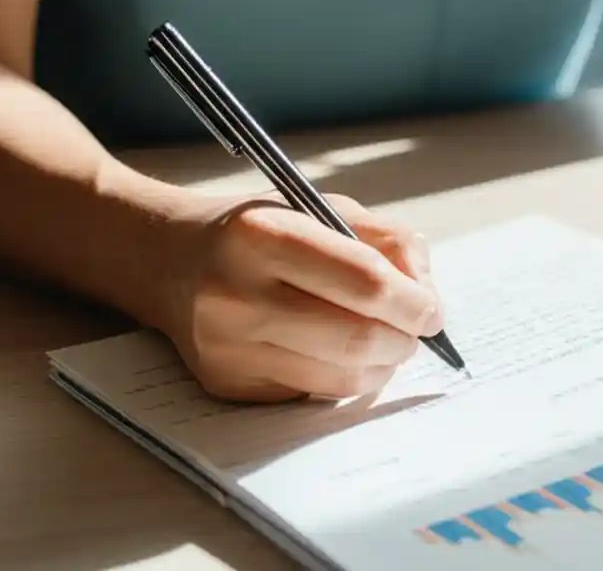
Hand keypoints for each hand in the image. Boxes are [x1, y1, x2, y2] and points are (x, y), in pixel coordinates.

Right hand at [159, 192, 442, 402]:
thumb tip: (427, 299)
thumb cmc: (263, 229)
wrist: (171, 260)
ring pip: (341, 377)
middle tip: (414, 330)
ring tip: (384, 342)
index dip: (413, 303)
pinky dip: (344, 377)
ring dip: (382, 365)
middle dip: (404, 340)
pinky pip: (312, 393)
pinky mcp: (226, 383)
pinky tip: (339, 352)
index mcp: (262, 235)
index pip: (365, 282)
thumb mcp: (325, 209)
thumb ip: (389, 242)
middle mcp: (236, 293)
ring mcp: (227, 345)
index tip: (432, 310)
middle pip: (357, 338)